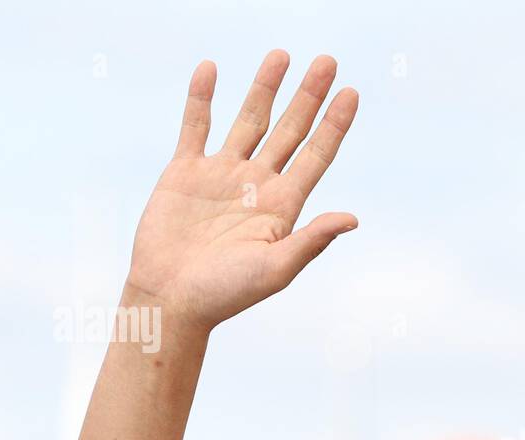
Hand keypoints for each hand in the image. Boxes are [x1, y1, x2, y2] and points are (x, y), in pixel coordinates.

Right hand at [123, 50, 358, 331]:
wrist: (172, 299)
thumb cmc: (226, 294)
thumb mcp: (276, 270)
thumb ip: (312, 241)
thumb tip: (352, 218)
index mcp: (283, 206)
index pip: (316, 155)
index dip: (334, 124)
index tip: (351, 92)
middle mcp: (256, 184)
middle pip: (289, 130)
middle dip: (308, 96)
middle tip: (327, 60)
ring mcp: (221, 175)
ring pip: (249, 120)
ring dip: (265, 88)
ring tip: (282, 55)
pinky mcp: (185, 172)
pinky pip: (195, 125)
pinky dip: (202, 97)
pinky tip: (211, 68)